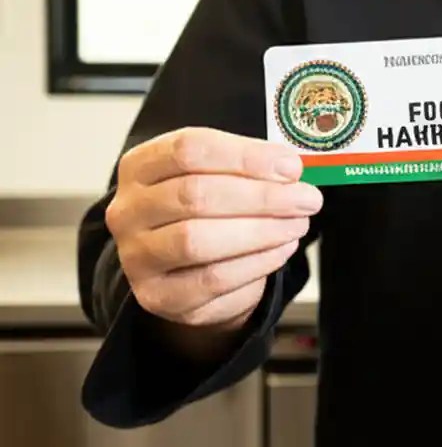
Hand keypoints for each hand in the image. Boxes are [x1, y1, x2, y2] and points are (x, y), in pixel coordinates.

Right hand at [105, 127, 320, 345]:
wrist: (189, 270)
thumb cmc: (209, 212)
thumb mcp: (221, 176)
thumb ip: (249, 167)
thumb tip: (289, 168)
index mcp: (140, 166)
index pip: (189, 149)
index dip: (246, 156)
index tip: (291, 166)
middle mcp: (129, 210)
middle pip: (196, 194)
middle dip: (262, 196)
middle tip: (307, 198)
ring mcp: (137, 256)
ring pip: (199, 239)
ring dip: (262, 230)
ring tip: (298, 224)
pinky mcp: (158, 296)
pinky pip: (213, 278)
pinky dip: (257, 262)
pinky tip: (282, 248)